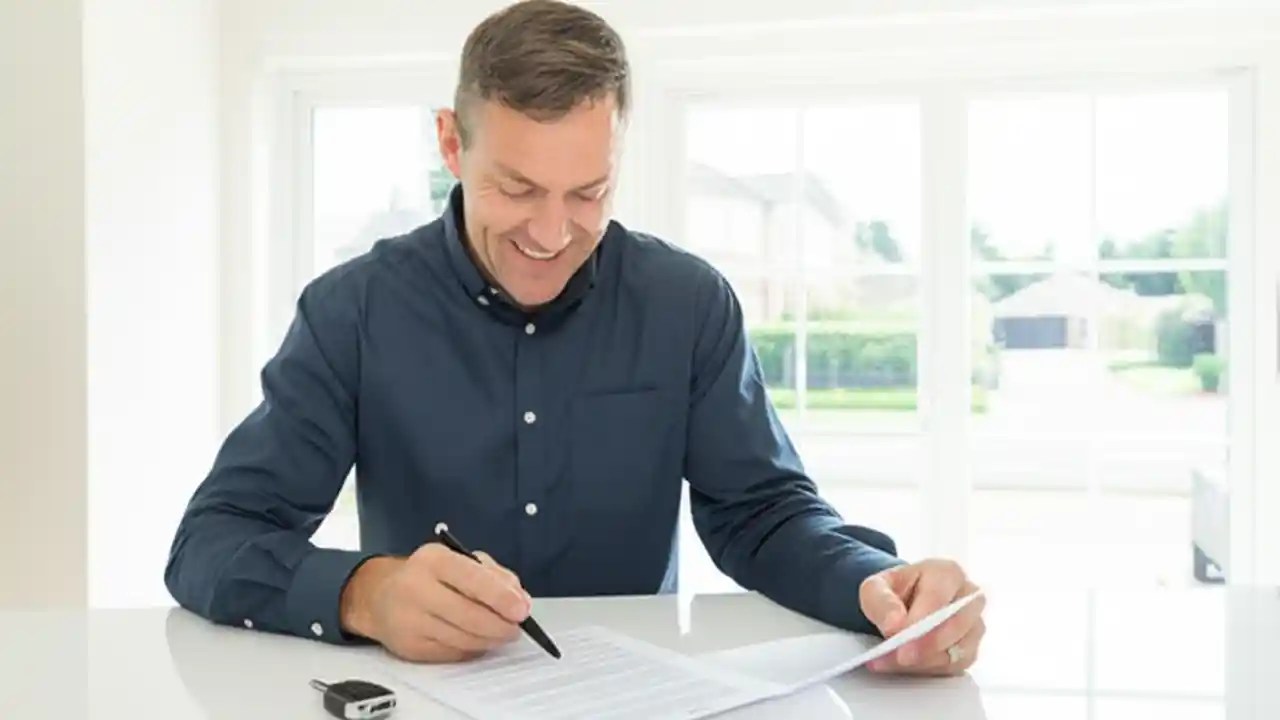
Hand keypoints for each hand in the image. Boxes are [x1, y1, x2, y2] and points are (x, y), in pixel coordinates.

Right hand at [339, 544, 530, 662]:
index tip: (522, 610)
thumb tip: (520, 599)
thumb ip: (494, 576)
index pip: (472, 579)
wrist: (381, 595)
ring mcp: (410, 620)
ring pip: (463, 638)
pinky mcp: (409, 646)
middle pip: (469, 616)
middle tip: (516, 627)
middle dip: (500, 625)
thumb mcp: (460, 560)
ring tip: (500, 633)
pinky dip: (471, 648)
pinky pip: (452, 653)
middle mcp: (417, 588)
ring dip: (489, 639)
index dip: (501, 598)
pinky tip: (475, 639)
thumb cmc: (429, 575)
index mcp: (434, 560)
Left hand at [858, 559, 985, 675]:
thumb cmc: (895, 593)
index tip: (900, 636)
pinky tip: (906, 667)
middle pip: (956, 624)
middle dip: (926, 645)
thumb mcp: (876, 588)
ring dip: (925, 661)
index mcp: (947, 573)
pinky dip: (929, 669)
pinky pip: (955, 666)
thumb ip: (881, 602)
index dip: (920, 620)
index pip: (938, 597)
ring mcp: (974, 624)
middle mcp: (968, 597)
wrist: (902, 605)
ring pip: (959, 649)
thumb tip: (895, 625)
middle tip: (900, 656)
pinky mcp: (970, 649)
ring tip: (892, 662)